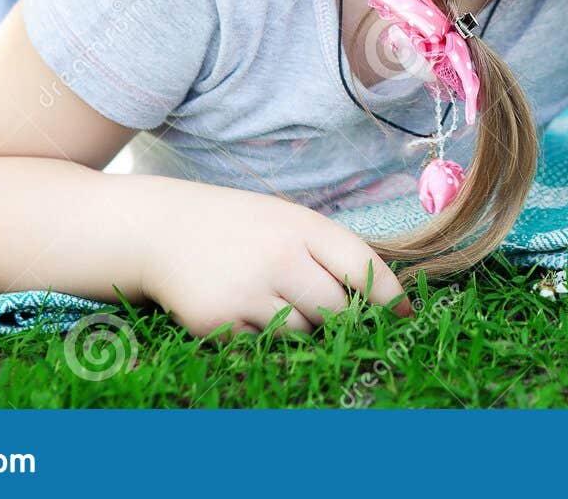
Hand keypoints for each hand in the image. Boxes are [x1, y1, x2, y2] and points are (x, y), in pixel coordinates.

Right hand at [140, 183, 411, 340]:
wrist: (163, 230)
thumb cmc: (240, 227)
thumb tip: (384, 298)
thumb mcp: (288, 220)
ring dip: (301, 327)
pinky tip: (244, 309)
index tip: (405, 315)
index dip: (388, 295)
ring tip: (275, 298)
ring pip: (303, 333)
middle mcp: (277, 258)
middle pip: (338, 310)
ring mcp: (247, 292)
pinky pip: (264, 347)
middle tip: (329, 310)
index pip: (360, 264)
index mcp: (301, 226)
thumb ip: (330, 251)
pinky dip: (263, 337)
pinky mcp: (218, 324)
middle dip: (341, 317)